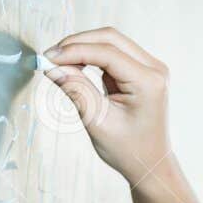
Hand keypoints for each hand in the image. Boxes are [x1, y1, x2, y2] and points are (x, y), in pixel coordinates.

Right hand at [43, 27, 172, 187]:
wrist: (149, 163)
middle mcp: (154, 69)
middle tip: (50, 57)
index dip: (74, 51)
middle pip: (111, 38)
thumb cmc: (128, 149)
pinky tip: (73, 68)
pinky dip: (90, 57)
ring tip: (58, 63)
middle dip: (77, 43)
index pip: (107, 52)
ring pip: (111, 42)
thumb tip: (52, 66)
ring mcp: (150, 68)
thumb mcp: (98, 122)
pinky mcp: (140, 71)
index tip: (47, 58)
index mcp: (148, 82)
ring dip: (82, 48)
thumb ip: (76, 90)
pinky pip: (112, 54)